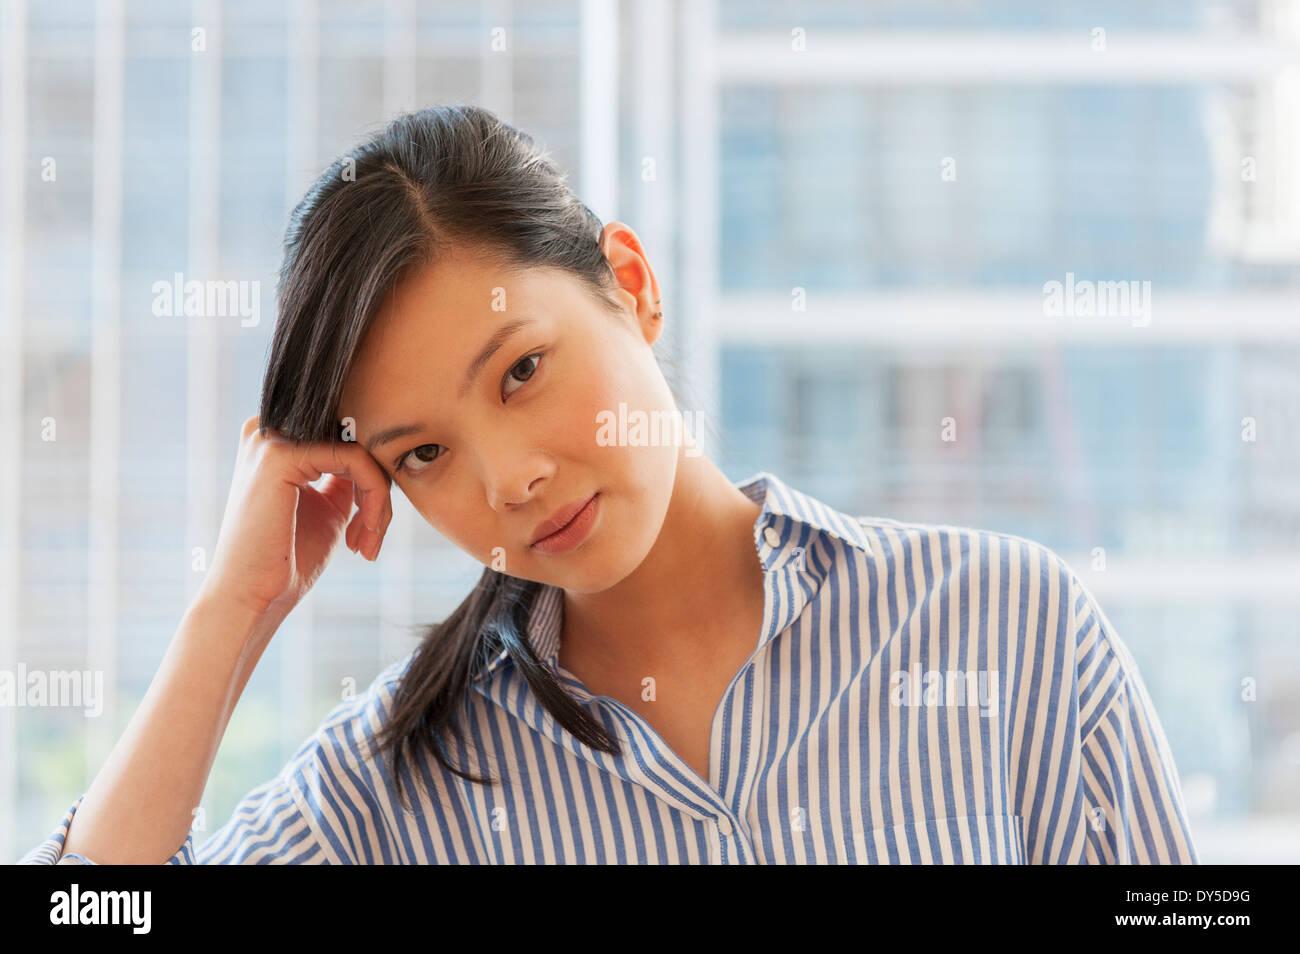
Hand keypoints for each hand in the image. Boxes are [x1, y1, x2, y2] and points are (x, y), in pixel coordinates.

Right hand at [194, 415, 392, 634]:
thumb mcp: (328, 507)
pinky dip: (374, 496)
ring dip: (379, 498)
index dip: (371, 480)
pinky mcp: (280, 456)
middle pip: (354, 439)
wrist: (252, 598)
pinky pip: (355, 459)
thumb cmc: (287, 560)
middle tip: (373, 536)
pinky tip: (364, 535)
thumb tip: (378, 456)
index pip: (345, 439)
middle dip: (378, 489)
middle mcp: (267, 430)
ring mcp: (270, 439)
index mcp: (275, 441)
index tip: (371, 528)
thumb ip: (348, 478)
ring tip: (369, 541)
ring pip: (359, 450)